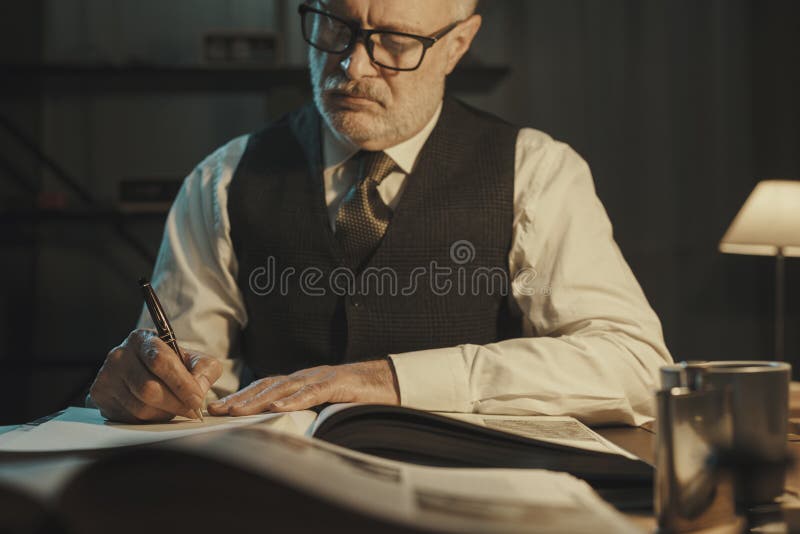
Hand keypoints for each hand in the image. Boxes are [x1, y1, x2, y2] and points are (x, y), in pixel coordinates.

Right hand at [89, 329, 221, 422]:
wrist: (144, 369)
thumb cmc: (171, 364)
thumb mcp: (194, 359)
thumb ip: (204, 370)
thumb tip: (198, 390)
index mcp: (142, 339)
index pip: (161, 361)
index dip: (181, 384)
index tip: (197, 399)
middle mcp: (119, 355)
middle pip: (148, 389)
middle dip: (176, 404)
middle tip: (191, 411)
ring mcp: (106, 376)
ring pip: (140, 407)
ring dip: (164, 414)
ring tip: (175, 409)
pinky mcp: (100, 396)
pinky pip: (129, 417)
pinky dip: (150, 420)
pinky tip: (158, 411)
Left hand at [207, 360, 399, 415]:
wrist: (394, 382)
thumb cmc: (361, 396)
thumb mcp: (328, 405)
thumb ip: (308, 411)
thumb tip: (283, 429)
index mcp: (304, 381)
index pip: (267, 386)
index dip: (243, 395)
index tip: (219, 408)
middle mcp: (309, 376)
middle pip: (268, 385)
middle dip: (240, 398)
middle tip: (216, 410)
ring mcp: (323, 378)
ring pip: (285, 387)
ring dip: (258, 399)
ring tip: (237, 411)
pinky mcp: (340, 384)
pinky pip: (314, 392)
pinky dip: (294, 399)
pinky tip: (278, 407)